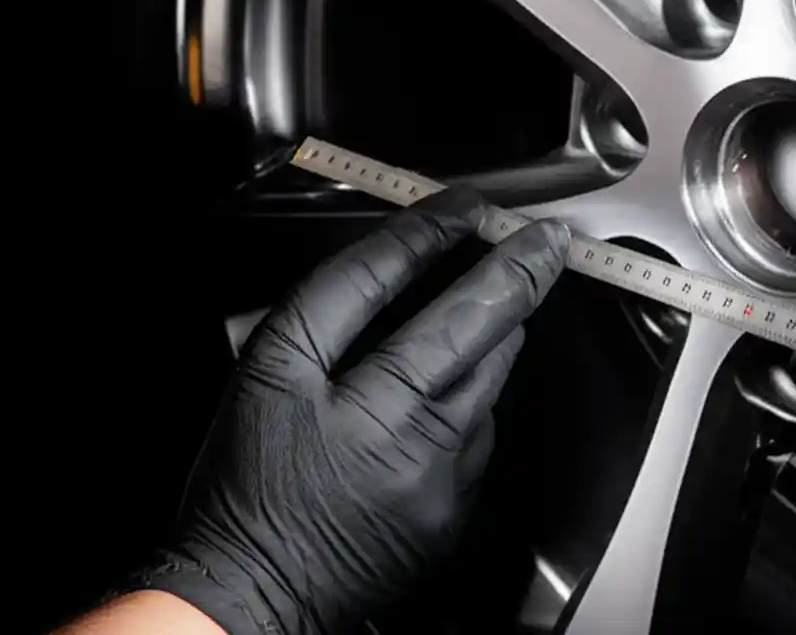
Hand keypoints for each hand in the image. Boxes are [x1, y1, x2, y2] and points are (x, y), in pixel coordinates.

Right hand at [131, 189, 569, 632]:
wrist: (249, 600)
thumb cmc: (243, 493)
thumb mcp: (260, 384)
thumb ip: (325, 317)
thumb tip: (398, 266)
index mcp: (314, 390)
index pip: (374, 286)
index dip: (422, 236)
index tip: (461, 206)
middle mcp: (384, 433)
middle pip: (465, 332)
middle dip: (516, 275)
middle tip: (546, 240)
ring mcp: (431, 479)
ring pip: (488, 386)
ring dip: (501, 337)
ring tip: (511, 299)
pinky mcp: (453, 513)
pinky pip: (481, 437)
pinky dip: (477, 403)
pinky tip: (462, 390)